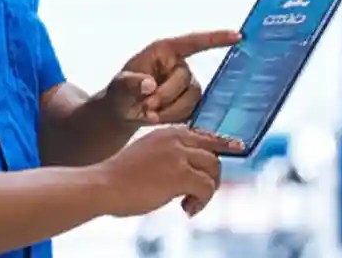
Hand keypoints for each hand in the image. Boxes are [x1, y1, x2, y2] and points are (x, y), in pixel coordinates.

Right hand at [97, 127, 242, 216]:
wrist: (103, 186)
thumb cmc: (120, 177)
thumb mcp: (146, 155)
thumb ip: (170, 156)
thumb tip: (195, 173)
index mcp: (166, 132)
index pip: (203, 135)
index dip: (222, 142)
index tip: (237, 146)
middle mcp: (174, 139)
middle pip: (213, 153)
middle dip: (213, 176)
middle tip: (199, 195)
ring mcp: (179, 155)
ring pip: (214, 170)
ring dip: (206, 192)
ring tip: (188, 203)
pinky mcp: (181, 174)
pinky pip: (207, 187)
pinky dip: (201, 202)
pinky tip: (185, 209)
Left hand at [106, 30, 240, 125]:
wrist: (122, 113)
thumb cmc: (119, 94)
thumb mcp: (117, 87)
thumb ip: (128, 84)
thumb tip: (148, 85)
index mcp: (164, 51)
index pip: (193, 42)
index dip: (216, 39)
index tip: (238, 36)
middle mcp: (179, 65)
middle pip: (187, 81)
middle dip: (166, 97)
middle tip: (145, 107)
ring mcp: (187, 85)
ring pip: (192, 98)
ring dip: (170, 109)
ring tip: (148, 113)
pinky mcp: (191, 103)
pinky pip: (193, 111)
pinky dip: (175, 117)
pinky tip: (158, 117)